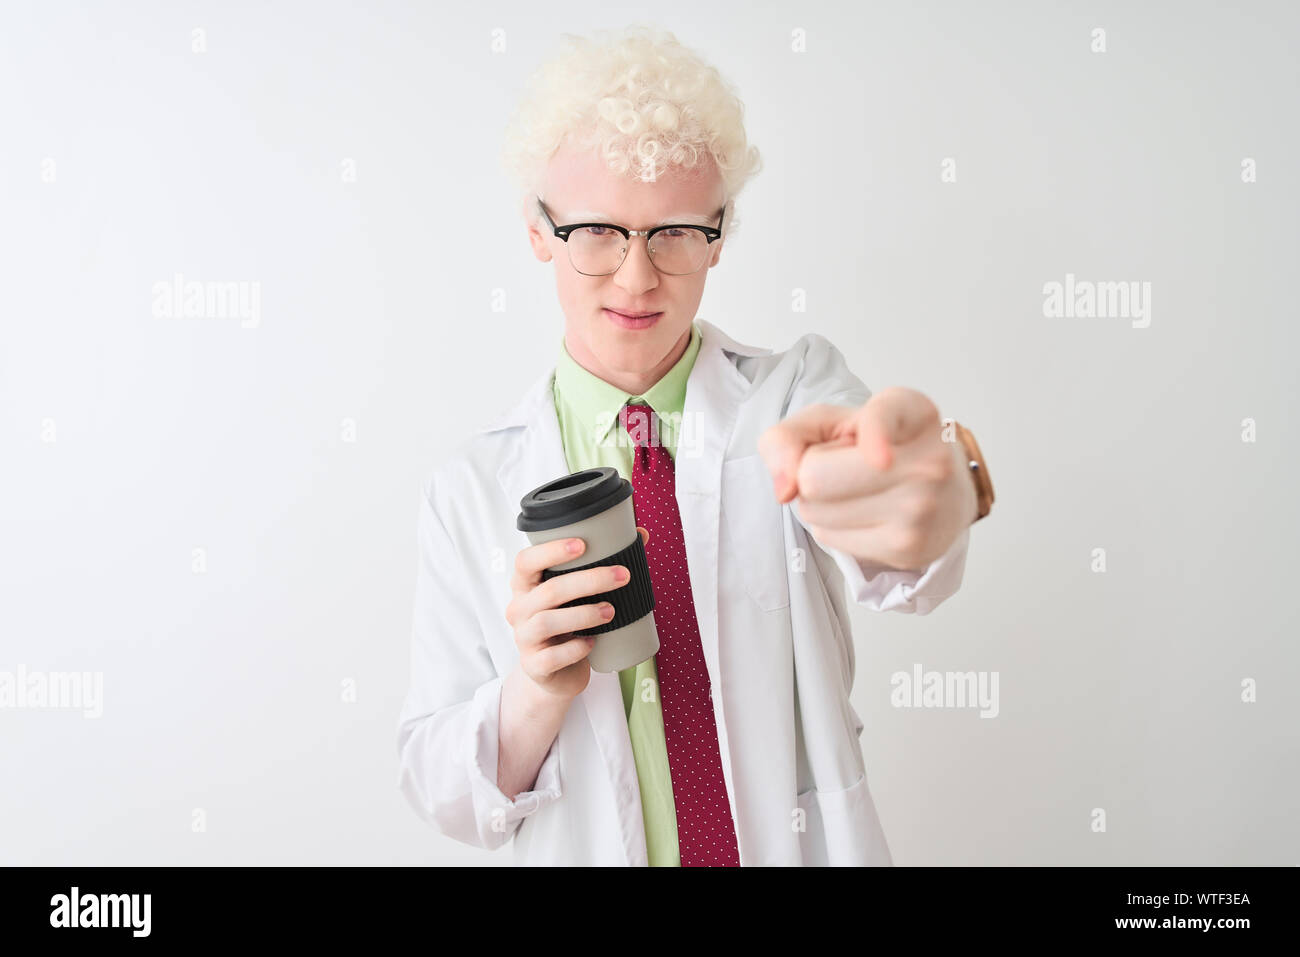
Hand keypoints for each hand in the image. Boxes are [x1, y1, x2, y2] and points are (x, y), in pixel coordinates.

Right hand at [505, 527, 650, 702]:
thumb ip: (602, 563)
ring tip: (611, 611)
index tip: (582, 544)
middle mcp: (519, 609)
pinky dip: (575, 649)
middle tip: (622, 576)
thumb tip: (641, 534)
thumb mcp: (577, 595)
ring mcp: (524, 639)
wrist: (555, 674)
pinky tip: (592, 643)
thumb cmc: (568, 624)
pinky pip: (552, 657)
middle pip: (549, 590)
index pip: (525, 561)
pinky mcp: (534, 666)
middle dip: (589, 581)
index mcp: (526, 586)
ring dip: (584, 614)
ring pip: (548, 622)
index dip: (550, 550)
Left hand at [758, 388, 976, 571]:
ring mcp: (922, 508)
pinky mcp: (909, 549)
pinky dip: (832, 527)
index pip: (882, 422)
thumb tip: (785, 490)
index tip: (881, 459)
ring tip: (856, 490)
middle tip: (842, 466)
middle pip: (816, 478)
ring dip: (819, 503)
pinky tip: (864, 514)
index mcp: (912, 410)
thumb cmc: (875, 447)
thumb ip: (787, 436)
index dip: (875, 438)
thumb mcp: (830, 421)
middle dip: (810, 473)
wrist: (941, 493)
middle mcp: (927, 459)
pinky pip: (829, 538)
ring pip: (816, 512)